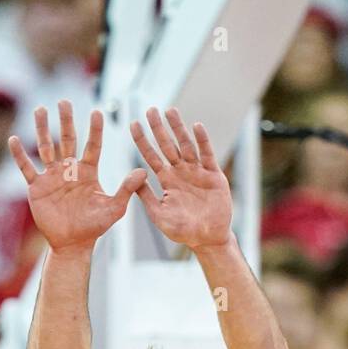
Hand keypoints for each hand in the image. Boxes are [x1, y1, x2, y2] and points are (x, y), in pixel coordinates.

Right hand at [8, 101, 147, 254]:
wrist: (73, 244)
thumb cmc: (95, 227)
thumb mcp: (114, 208)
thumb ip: (127, 189)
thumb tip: (143, 170)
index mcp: (88, 172)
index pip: (92, 145)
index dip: (95, 130)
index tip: (97, 112)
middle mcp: (70, 169)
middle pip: (68, 140)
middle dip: (66, 120)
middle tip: (65, 101)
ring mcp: (52, 176)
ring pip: (46, 147)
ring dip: (43, 129)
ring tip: (40, 110)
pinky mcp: (37, 186)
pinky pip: (27, 167)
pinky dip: (19, 155)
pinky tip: (13, 139)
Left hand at [130, 108, 233, 250]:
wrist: (208, 239)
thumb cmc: (183, 231)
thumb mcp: (159, 215)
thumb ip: (146, 197)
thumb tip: (134, 177)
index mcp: (167, 180)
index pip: (152, 156)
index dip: (142, 140)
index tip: (133, 124)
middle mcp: (181, 172)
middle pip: (167, 145)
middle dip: (158, 128)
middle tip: (150, 110)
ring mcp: (197, 172)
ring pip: (186, 145)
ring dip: (178, 128)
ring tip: (170, 111)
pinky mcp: (214, 176)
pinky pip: (207, 155)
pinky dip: (203, 141)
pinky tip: (197, 126)